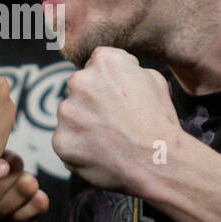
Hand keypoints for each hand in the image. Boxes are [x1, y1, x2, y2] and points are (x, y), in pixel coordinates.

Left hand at [52, 47, 180, 194]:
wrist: (157, 159)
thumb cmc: (159, 121)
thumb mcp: (155, 80)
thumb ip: (128, 70)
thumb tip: (122, 72)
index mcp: (103, 61)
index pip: (96, 65)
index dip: (109, 84)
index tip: (118, 98)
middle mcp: (80, 81)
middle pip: (80, 89)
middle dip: (92, 103)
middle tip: (113, 121)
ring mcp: (67, 112)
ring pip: (71, 116)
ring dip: (83, 125)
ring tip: (109, 139)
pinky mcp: (61, 140)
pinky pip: (67, 142)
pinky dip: (79, 149)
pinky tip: (101, 153)